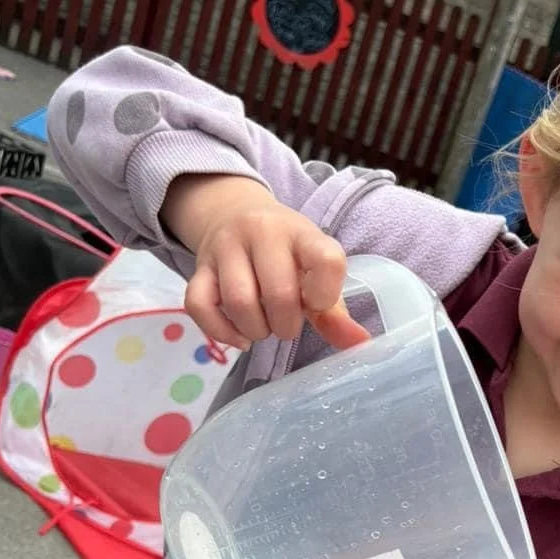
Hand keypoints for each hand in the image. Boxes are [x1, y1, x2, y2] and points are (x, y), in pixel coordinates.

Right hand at [164, 174, 368, 350]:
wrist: (235, 213)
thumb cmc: (287, 255)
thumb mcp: (315, 272)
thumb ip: (335, 312)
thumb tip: (361, 345)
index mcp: (303, 234)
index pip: (327, 261)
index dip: (324, 294)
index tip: (315, 303)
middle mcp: (263, 232)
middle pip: (279, 294)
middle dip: (285, 325)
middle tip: (285, 324)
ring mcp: (227, 247)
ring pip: (238, 302)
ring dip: (255, 330)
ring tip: (263, 328)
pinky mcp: (199, 266)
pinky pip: (199, 306)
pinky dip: (220, 331)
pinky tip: (238, 336)